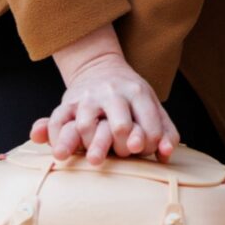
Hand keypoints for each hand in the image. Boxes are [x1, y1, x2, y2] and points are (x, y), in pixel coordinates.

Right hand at [32, 53, 177, 165]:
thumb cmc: (131, 97)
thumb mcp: (153, 106)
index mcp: (138, 92)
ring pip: (87, 126)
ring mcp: (88, 96)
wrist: (100, 68)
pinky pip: (59, 121)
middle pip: (120, 128)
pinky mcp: (68, 102)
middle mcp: (113, 92)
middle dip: (123, 149)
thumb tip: (165, 156)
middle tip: (120, 154)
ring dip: (92, 147)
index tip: (141, 149)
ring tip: (96, 157)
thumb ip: (166, 132)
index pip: (150, 129)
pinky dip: (58, 139)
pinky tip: (62, 154)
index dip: (148, 146)